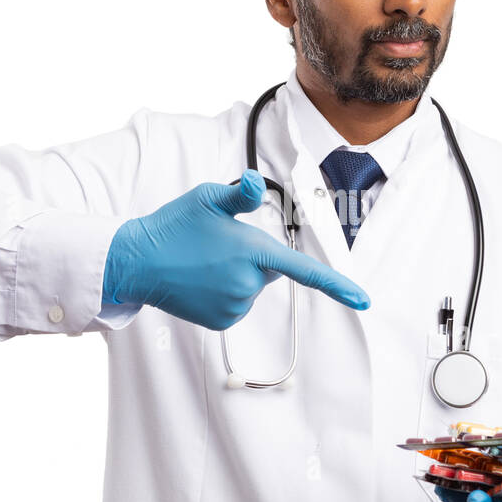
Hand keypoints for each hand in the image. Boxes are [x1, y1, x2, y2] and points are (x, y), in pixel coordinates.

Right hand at [102, 168, 370, 329]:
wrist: (137, 262)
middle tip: (218, 244)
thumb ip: (239, 193)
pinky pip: (237, 304)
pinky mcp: (222, 321)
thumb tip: (254, 180)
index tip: (364, 300)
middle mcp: (247, 283)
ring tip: (203, 262)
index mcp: (252, 252)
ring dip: (236, 275)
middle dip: (252, 257)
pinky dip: (225, 293)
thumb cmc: (173, 226)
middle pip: (270, 270)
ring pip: (252, 287)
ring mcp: (234, 305)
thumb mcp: (206, 198)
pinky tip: (200, 281)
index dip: (338, 286)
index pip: (305, 271)